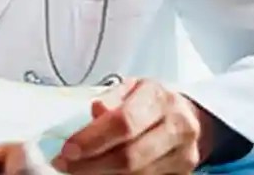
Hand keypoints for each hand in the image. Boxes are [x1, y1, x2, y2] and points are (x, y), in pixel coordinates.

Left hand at [50, 78, 222, 173]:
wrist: (188, 117)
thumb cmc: (150, 102)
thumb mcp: (130, 88)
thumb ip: (111, 99)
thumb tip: (96, 112)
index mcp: (160, 98)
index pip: (124, 122)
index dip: (93, 139)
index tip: (68, 149)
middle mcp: (178, 126)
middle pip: (130, 156)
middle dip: (92, 164)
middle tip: (65, 165)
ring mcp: (185, 154)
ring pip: (138, 174)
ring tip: (78, 170)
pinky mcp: (185, 173)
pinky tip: (100, 174)